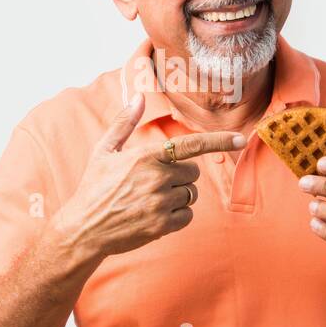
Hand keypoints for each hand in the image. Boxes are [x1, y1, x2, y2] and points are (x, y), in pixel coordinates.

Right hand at [54, 92, 244, 259]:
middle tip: (153, 183)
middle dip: (180, 176)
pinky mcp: (162, 225)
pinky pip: (186, 216)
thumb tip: (138, 97)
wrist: (84, 229)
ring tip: (150, 199)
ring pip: (191, 195)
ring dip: (178, 196)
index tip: (242, 139)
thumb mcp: (104, 150)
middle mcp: (157, 178)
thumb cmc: (94, 187)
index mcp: (146, 156)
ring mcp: (161, 203)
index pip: (191, 145)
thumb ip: (124, 122)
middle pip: (193, 172)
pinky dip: (176, 216)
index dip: (219, 141)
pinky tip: (154, 215)